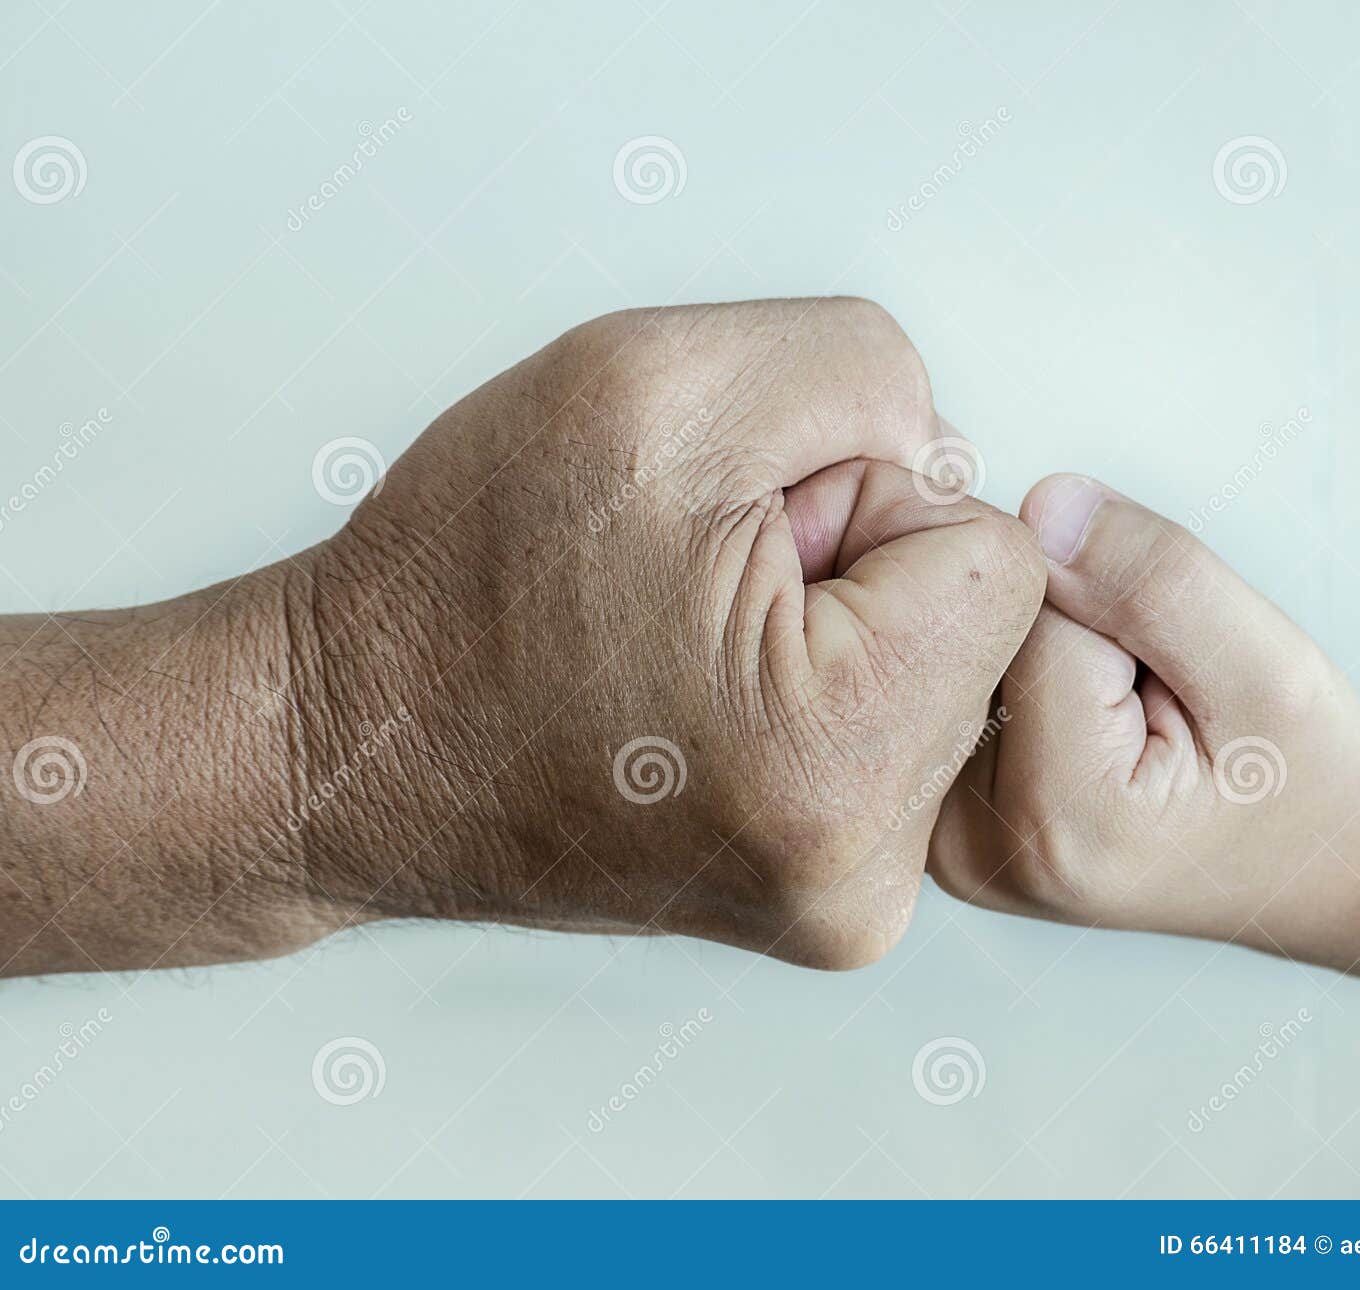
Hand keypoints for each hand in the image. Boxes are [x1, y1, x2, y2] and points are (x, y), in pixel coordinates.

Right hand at [290, 299, 1044, 968]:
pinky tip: (708, 691)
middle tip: (698, 588)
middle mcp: (862, 872)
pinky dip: (821, 687)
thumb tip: (951, 451)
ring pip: (941, 681)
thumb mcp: (656, 381)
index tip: (743, 535)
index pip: (1002, 560)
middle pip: (980, 631)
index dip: (869, 501)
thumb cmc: (464, 579)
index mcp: (837, 757)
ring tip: (693, 641)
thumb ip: (862, 373)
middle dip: (858, 570)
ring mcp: (846, 905)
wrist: (354, 745)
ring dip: (838, 625)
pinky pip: (895, 740)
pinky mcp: (824, 903)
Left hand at [930, 473, 1359, 955]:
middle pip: (974, 632)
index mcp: (1055, 816)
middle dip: (1066, 629)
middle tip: (1145, 701)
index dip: (1114, 609)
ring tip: (1117, 722)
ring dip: (1041, 657)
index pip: (1031, 611)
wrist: (1292, 864)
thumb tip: (1043, 505)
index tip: (1168, 679)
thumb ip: (1159, 580)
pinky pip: (953, 689)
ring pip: (957, 653)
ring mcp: (942, 840)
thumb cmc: (1291, 781)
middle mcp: (972, 843)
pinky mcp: (935, 822)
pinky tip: (1074, 730)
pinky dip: (1018, 686)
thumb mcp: (1269, 669)